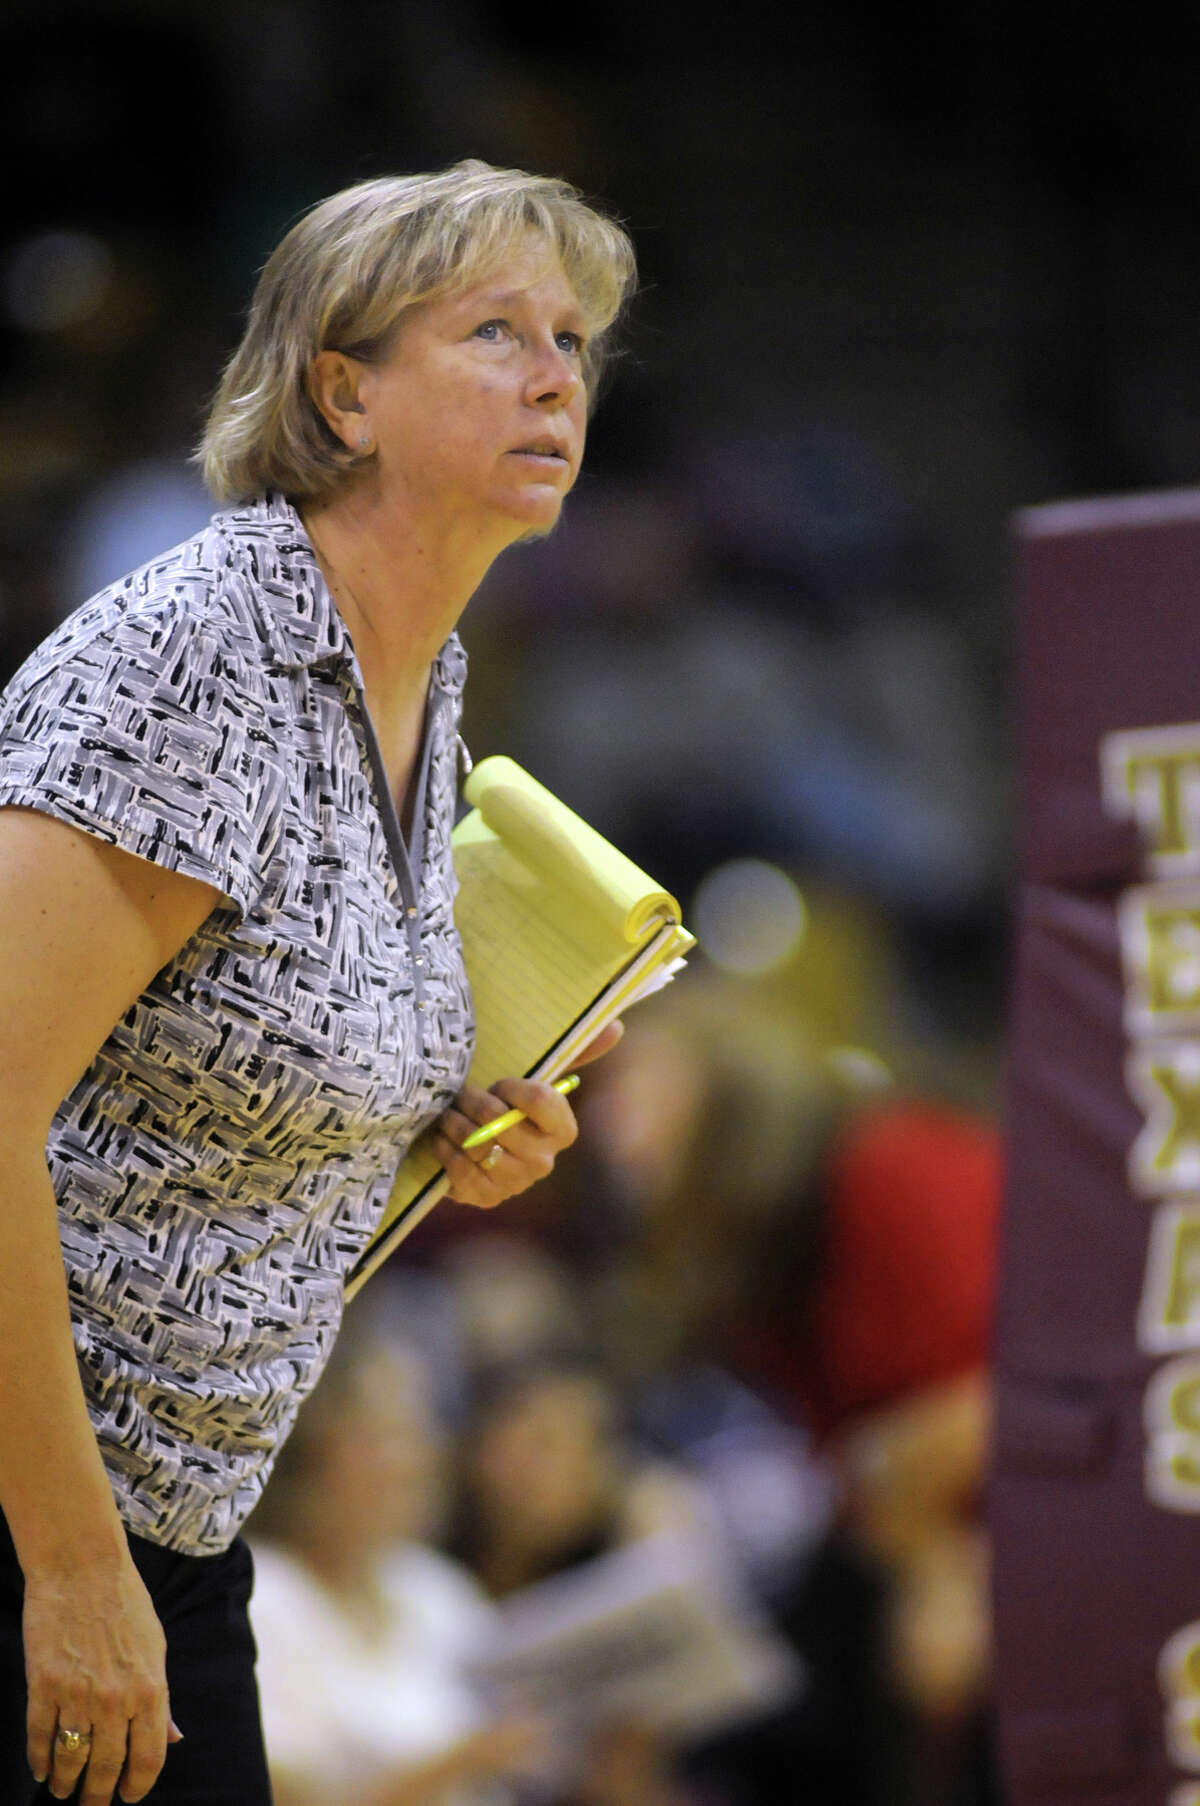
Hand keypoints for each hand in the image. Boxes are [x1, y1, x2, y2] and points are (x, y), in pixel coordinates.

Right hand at [23, 1554, 181, 1803]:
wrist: (82, 1567)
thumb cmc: (125, 1603)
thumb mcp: (156, 1648)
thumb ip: (161, 1698)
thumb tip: (173, 1739)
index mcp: (150, 1688)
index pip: (148, 1758)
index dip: (138, 1786)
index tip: (128, 1796)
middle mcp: (116, 1699)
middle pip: (106, 1768)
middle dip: (97, 1795)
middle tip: (91, 1805)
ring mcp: (78, 1694)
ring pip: (70, 1760)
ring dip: (66, 1783)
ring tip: (63, 1791)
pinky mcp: (44, 1685)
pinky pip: (40, 1738)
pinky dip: (40, 1759)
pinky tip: (42, 1769)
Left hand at [435, 1023, 622, 1207]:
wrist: (479, 1148)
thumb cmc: (511, 1106)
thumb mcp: (538, 1078)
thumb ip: (575, 1053)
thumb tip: (617, 1027)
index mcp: (564, 1130)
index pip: (539, 1099)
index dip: (511, 1087)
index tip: (498, 1084)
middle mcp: (545, 1161)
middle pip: (499, 1121)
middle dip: (472, 1102)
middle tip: (458, 1093)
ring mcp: (516, 1182)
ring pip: (477, 1144)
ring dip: (454, 1124)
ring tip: (447, 1113)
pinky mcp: (488, 1198)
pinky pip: (461, 1169)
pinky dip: (445, 1149)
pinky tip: (442, 1138)